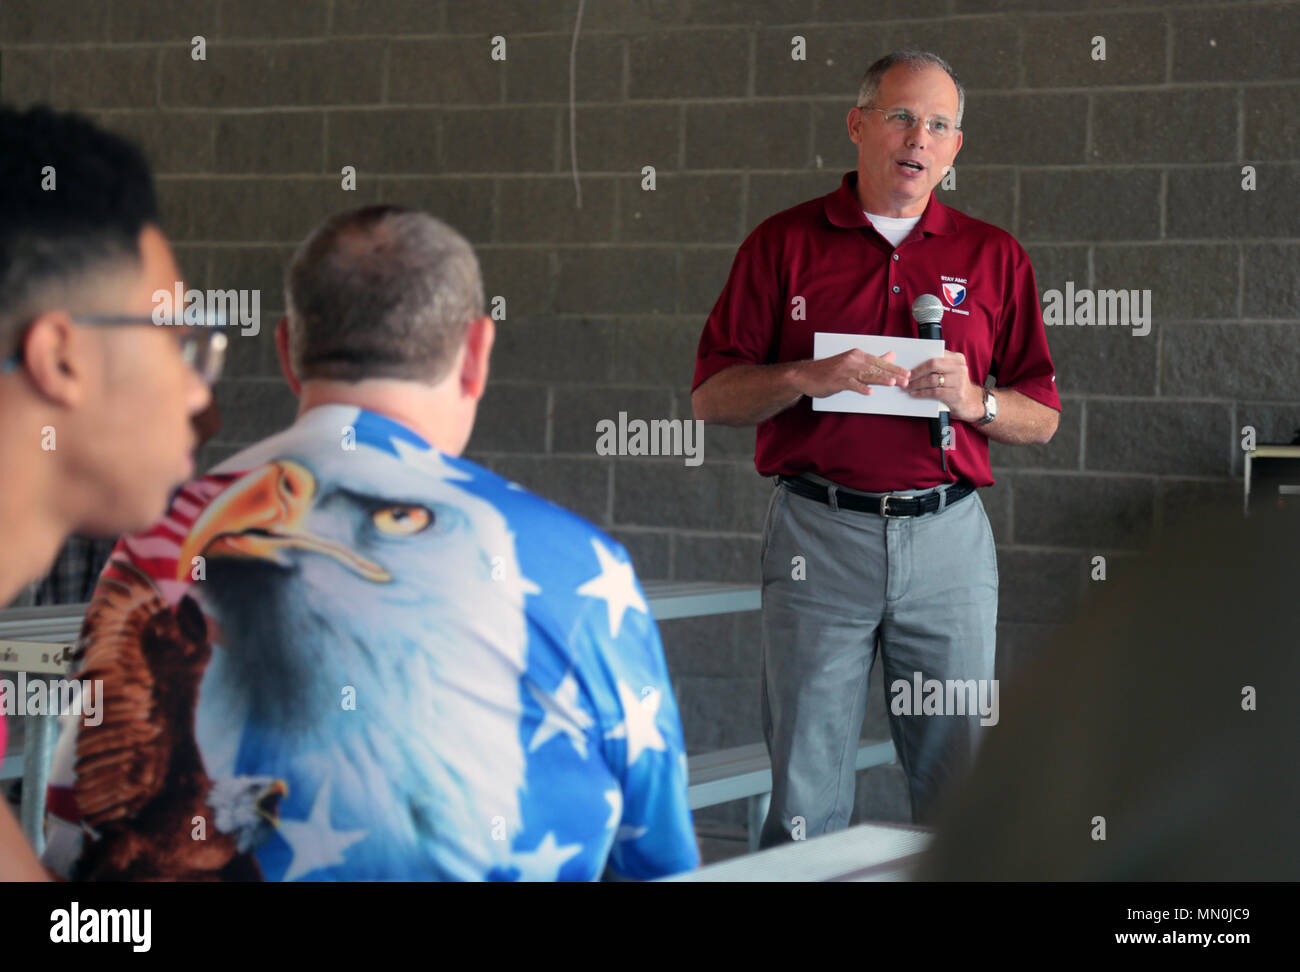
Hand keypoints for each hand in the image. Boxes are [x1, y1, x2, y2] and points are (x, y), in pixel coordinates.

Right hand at [795, 349, 910, 398]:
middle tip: (905, 380)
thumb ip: (873, 361)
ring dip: (879, 379)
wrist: (806, 375)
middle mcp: (852, 360)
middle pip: (876, 368)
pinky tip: (869, 391)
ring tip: (892, 383)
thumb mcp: (852, 363)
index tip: (907, 373)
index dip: (894, 368)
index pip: (879, 361)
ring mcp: (844, 370)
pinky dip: (860, 388)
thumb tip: (891, 356)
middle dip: (892, 374)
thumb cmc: (830, 370)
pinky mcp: (837, 381)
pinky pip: (851, 384)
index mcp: (857, 355)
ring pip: (866, 375)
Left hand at [906, 350, 983, 422]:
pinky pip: (934, 392)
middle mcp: (960, 368)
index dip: (919, 360)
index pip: (935, 355)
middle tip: (905, 377)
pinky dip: (921, 393)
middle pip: (933, 364)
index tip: (908, 366)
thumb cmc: (956, 386)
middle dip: (916, 371)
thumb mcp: (952, 372)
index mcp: (957, 358)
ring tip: (907, 387)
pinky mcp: (956, 394)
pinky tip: (914, 394)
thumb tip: (914, 365)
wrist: (972, 403)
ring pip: (932, 379)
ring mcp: (959, 381)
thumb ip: (939, 366)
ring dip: (916, 384)